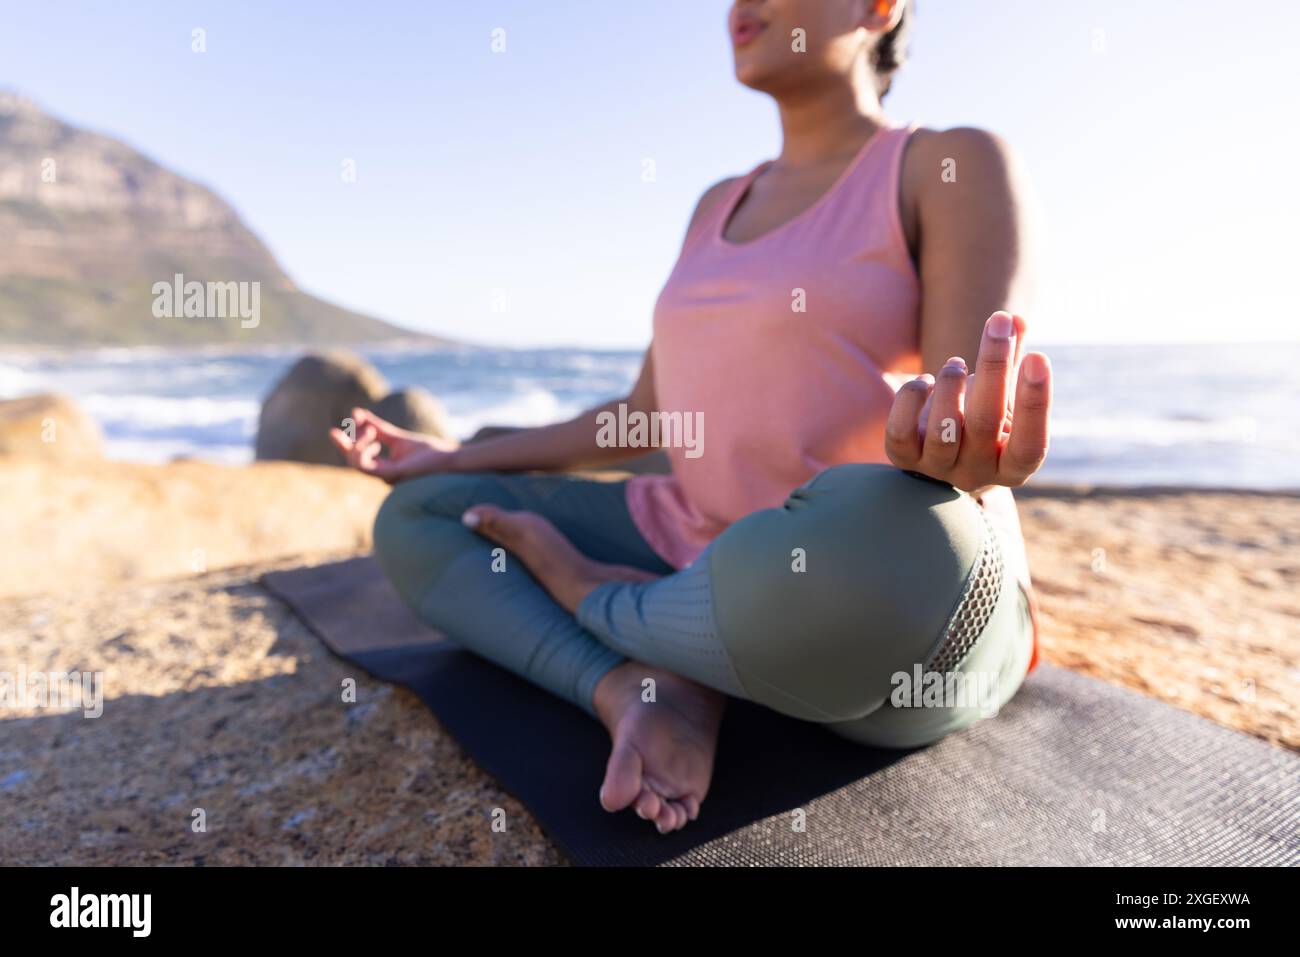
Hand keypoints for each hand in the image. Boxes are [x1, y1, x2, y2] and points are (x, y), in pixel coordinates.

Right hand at [329, 407, 458, 482]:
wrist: (447, 458)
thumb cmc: (428, 451)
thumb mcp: (397, 437)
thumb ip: (379, 428)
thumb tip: (358, 413)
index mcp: (383, 467)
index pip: (358, 458)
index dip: (346, 444)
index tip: (340, 427)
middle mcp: (382, 475)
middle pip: (353, 463)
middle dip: (343, 446)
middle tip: (333, 432)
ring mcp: (386, 477)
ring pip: (356, 464)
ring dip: (357, 444)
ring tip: (371, 429)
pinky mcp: (392, 475)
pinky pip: (367, 466)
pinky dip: (364, 449)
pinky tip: (373, 435)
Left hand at [885, 311, 1051, 490]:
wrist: (940, 449)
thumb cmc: (982, 416)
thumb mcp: (1004, 395)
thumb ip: (1012, 362)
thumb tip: (1015, 321)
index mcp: (1013, 466)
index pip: (1031, 445)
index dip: (1035, 403)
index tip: (1038, 356)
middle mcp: (976, 474)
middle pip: (985, 425)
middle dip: (994, 367)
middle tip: (1000, 323)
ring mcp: (938, 469)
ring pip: (942, 431)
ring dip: (951, 384)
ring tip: (956, 364)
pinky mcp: (904, 460)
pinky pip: (899, 432)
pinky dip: (912, 398)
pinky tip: (925, 382)